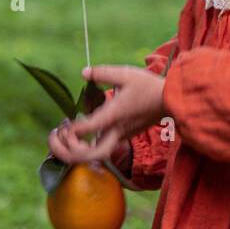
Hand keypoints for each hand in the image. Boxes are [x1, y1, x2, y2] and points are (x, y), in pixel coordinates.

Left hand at [46, 64, 166, 163]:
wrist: (173, 100)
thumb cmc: (149, 86)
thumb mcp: (125, 74)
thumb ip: (102, 73)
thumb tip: (84, 73)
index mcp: (113, 116)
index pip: (85, 130)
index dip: (69, 130)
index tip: (64, 123)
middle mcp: (115, 131)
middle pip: (90, 155)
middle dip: (67, 151)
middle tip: (56, 138)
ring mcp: (121, 136)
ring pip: (95, 154)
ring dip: (75, 149)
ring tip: (64, 134)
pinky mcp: (124, 135)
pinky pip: (101, 145)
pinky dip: (86, 143)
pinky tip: (79, 130)